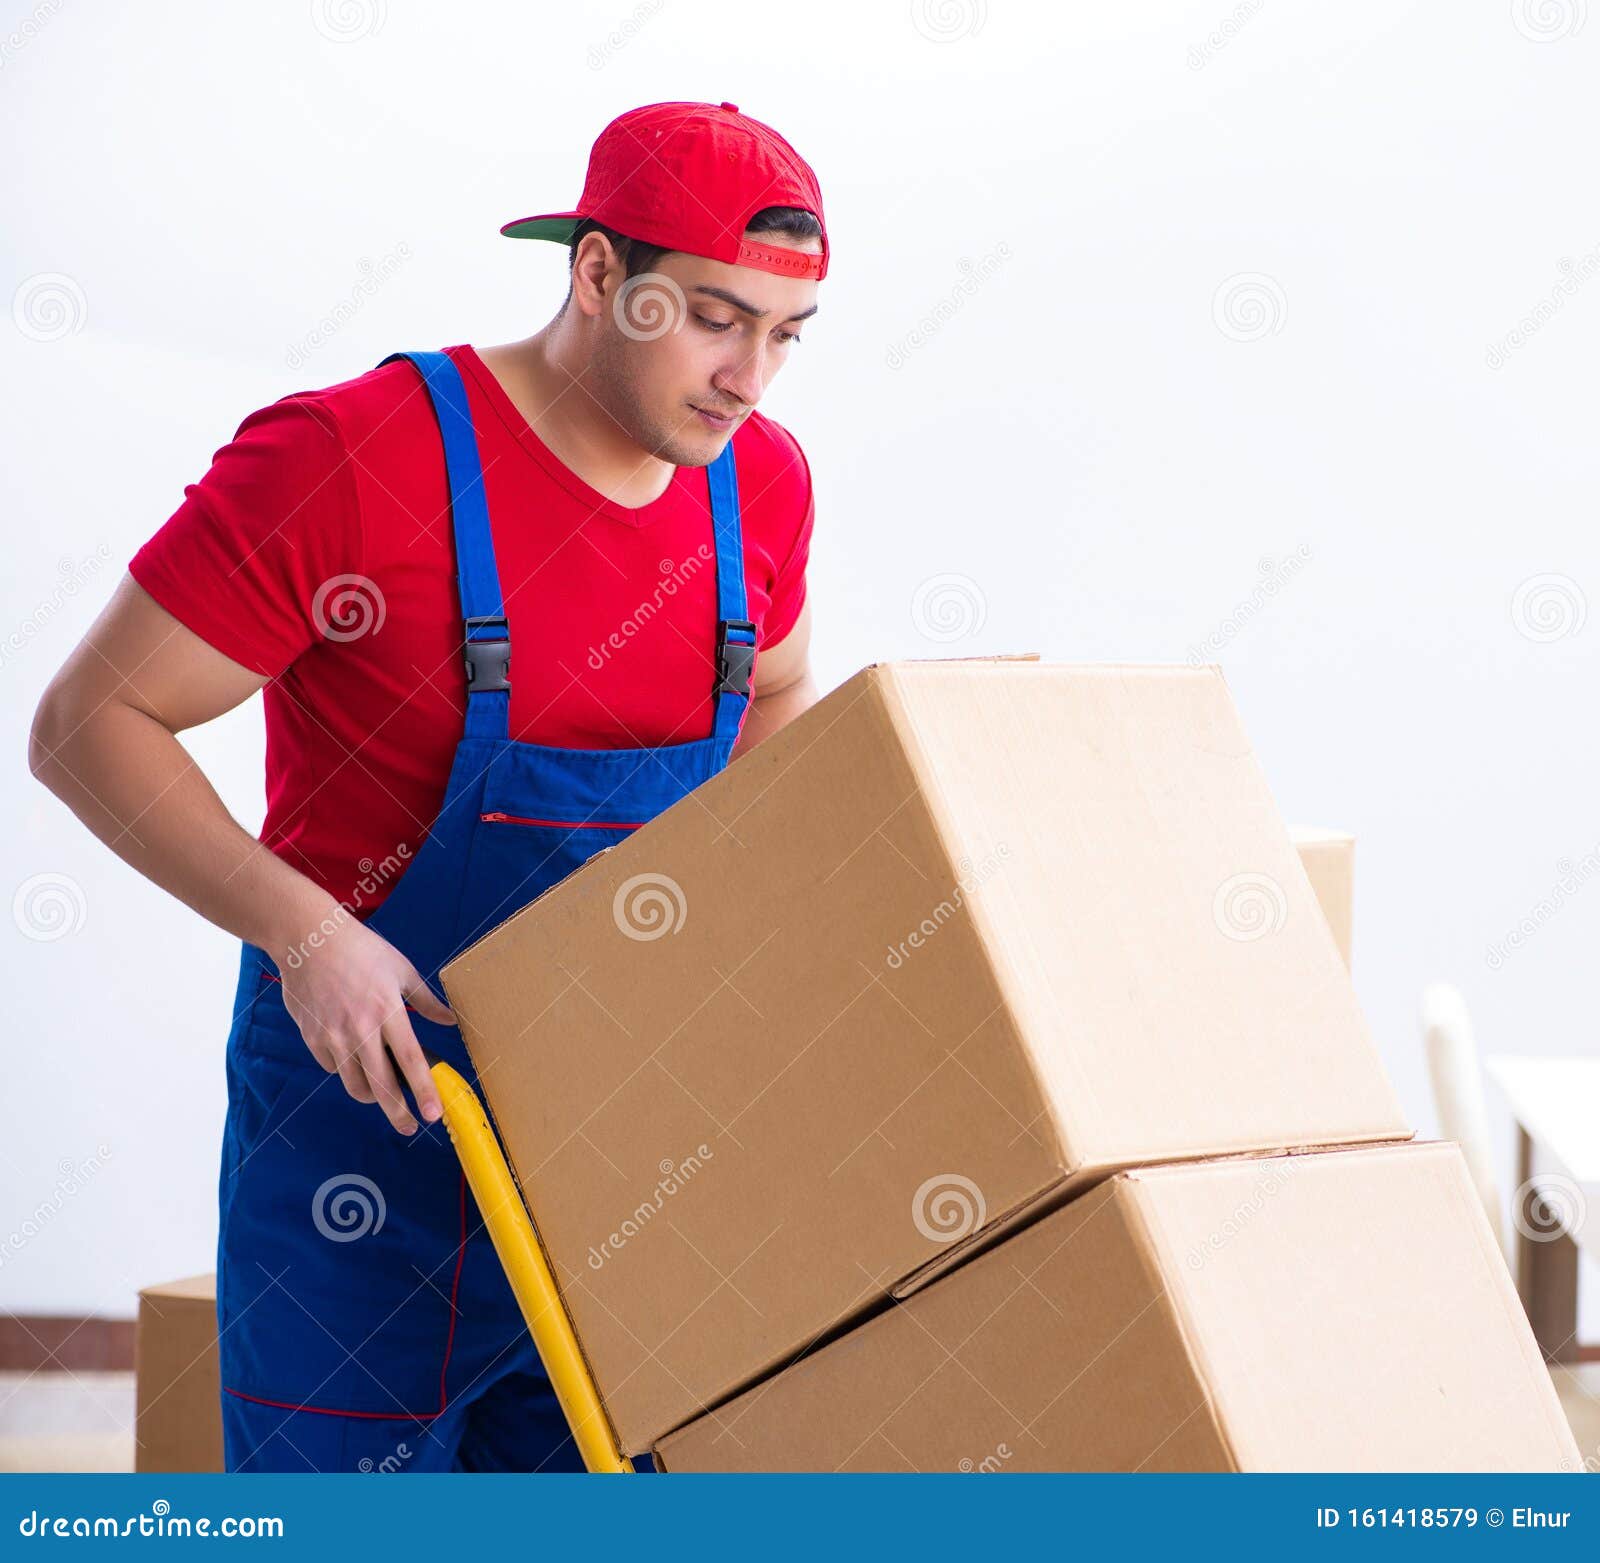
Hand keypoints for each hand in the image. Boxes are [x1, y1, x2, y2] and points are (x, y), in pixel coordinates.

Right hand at [274, 915, 454, 1134]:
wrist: (308, 940)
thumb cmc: (361, 950)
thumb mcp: (402, 970)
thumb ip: (426, 1001)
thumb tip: (450, 1021)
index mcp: (387, 1011)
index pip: (410, 1061)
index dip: (424, 1090)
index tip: (433, 1114)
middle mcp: (360, 1030)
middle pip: (381, 1085)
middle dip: (398, 1113)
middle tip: (410, 1127)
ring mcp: (333, 1036)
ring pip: (355, 1085)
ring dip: (372, 1096)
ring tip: (384, 1095)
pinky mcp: (312, 1038)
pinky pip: (333, 1069)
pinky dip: (348, 1072)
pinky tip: (356, 1062)